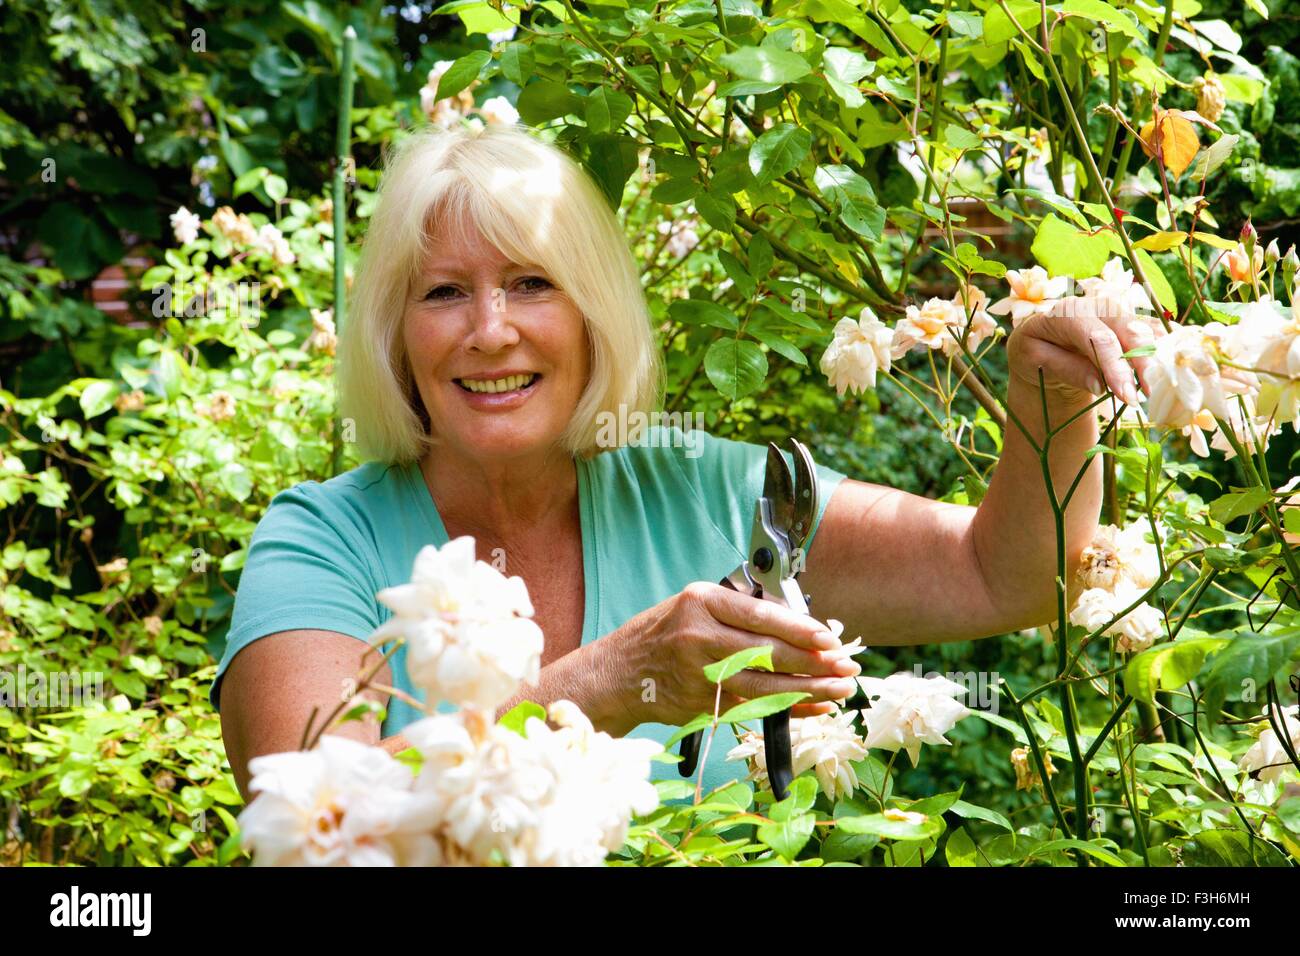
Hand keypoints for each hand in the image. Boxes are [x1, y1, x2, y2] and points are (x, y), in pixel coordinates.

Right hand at [602, 581, 860, 731]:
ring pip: (764, 685)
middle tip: (846, 665)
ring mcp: (698, 675)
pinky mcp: (701, 705)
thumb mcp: (694, 605)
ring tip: (841, 689)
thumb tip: (799, 625)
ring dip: (808, 689)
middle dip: (813, 661)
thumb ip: (739, 612)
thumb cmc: (663, 633)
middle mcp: (698, 637)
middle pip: (767, 652)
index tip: (830, 638)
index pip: (760, 616)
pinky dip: (787, 709)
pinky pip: (754, 707)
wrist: (618, 673)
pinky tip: (815, 706)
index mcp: (700, 602)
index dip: (800, 629)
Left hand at [1006, 295, 1163, 404]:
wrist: (1040, 341)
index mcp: (1066, 312)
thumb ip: (1067, 369)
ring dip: (1154, 360)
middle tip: (1148, 393)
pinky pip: (1149, 334)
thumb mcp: (1036, 361)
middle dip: (1142, 362)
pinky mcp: (1127, 322)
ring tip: (1157, 388)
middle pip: (1128, 330)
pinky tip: (1164, 371)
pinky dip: (1159, 351)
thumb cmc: (1034, 350)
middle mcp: (1095, 306)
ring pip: (1143, 331)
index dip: (1115, 366)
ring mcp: (1114, 312)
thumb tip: (1100, 385)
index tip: (1126, 395)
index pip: (1098, 338)